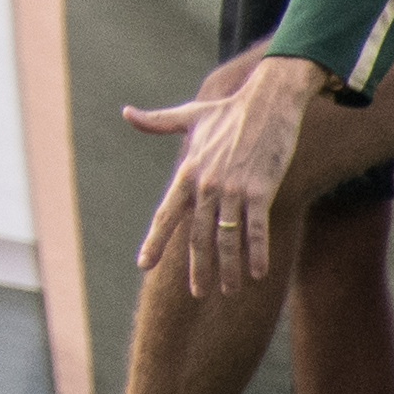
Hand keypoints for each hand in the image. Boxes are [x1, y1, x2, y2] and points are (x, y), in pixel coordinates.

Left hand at [125, 50, 325, 292]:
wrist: (266, 100)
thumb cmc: (228, 111)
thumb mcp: (189, 115)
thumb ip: (157, 122)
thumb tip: (126, 112)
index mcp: (187, 171)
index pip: (166, 214)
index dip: (156, 241)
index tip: (144, 265)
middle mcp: (205, 184)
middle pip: (196, 235)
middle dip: (197, 267)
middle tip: (198, 293)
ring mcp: (233, 188)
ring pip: (226, 237)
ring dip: (227, 267)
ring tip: (228, 291)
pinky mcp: (260, 189)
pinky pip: (256, 228)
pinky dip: (257, 252)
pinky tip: (257, 273)